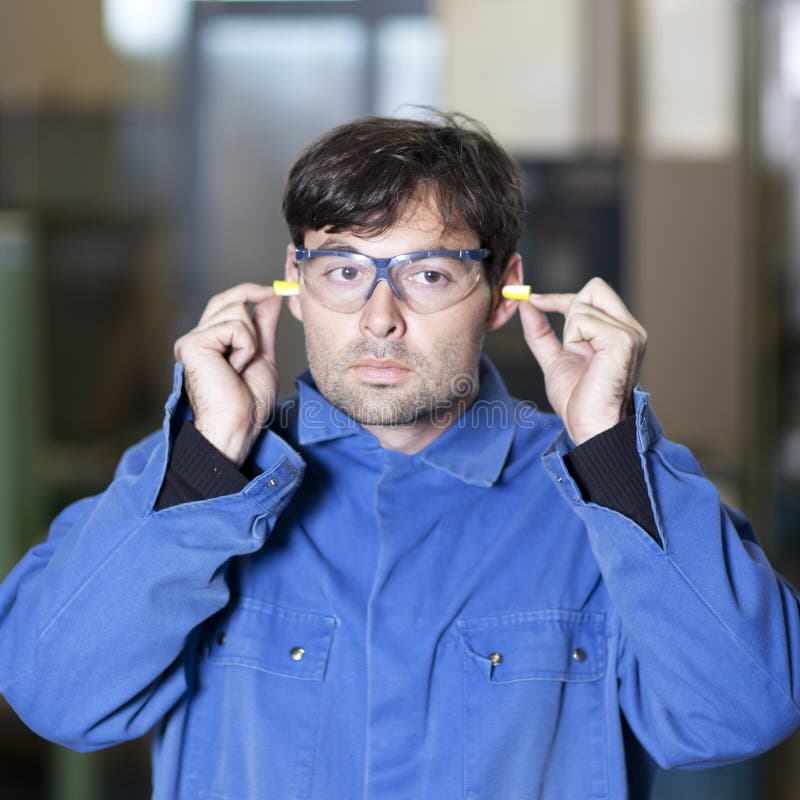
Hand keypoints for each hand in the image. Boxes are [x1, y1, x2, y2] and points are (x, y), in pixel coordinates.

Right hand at [173, 283, 282, 465]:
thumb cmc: (248, 403)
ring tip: (239, 368)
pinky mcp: (192, 344)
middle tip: (256, 351)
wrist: (237, 426)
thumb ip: (263, 326)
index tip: (273, 291)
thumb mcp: (262, 356)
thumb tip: (270, 297)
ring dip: (251, 341)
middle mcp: (196, 338)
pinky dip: (245, 348)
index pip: (225, 302)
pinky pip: (234, 327)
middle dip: (253, 322)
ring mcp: (191, 340)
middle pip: (230, 300)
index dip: (248, 292)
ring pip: (236, 311)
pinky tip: (234, 369)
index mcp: (210, 342)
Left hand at [518, 277, 646, 444]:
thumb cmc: (579, 402)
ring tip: (581, 360)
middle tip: (568, 344)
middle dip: (568, 309)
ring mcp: (630, 333)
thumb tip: (526, 304)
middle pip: (594, 288)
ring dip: (570, 333)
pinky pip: (583, 320)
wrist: (592, 428)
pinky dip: (573, 339)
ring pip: (584, 304)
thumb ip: (541, 332)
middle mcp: (631, 329)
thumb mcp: (554, 360)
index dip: (559, 297)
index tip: (534, 301)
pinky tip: (585, 360)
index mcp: (620, 332)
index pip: (592, 294)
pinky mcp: (623, 340)